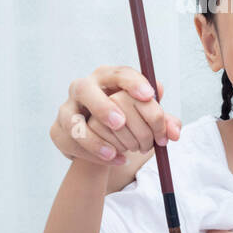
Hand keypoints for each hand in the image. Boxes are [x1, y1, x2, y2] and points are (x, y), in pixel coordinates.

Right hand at [50, 65, 181, 166]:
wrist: (100, 142)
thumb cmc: (126, 122)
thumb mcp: (145, 119)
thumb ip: (161, 122)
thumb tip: (174, 130)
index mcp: (107, 78)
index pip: (118, 73)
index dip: (133, 82)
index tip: (149, 95)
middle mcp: (83, 89)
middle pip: (85, 89)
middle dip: (103, 106)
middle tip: (120, 123)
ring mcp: (66, 110)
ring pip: (73, 121)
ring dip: (94, 139)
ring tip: (118, 152)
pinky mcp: (58, 132)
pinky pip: (71, 143)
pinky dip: (93, 154)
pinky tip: (114, 159)